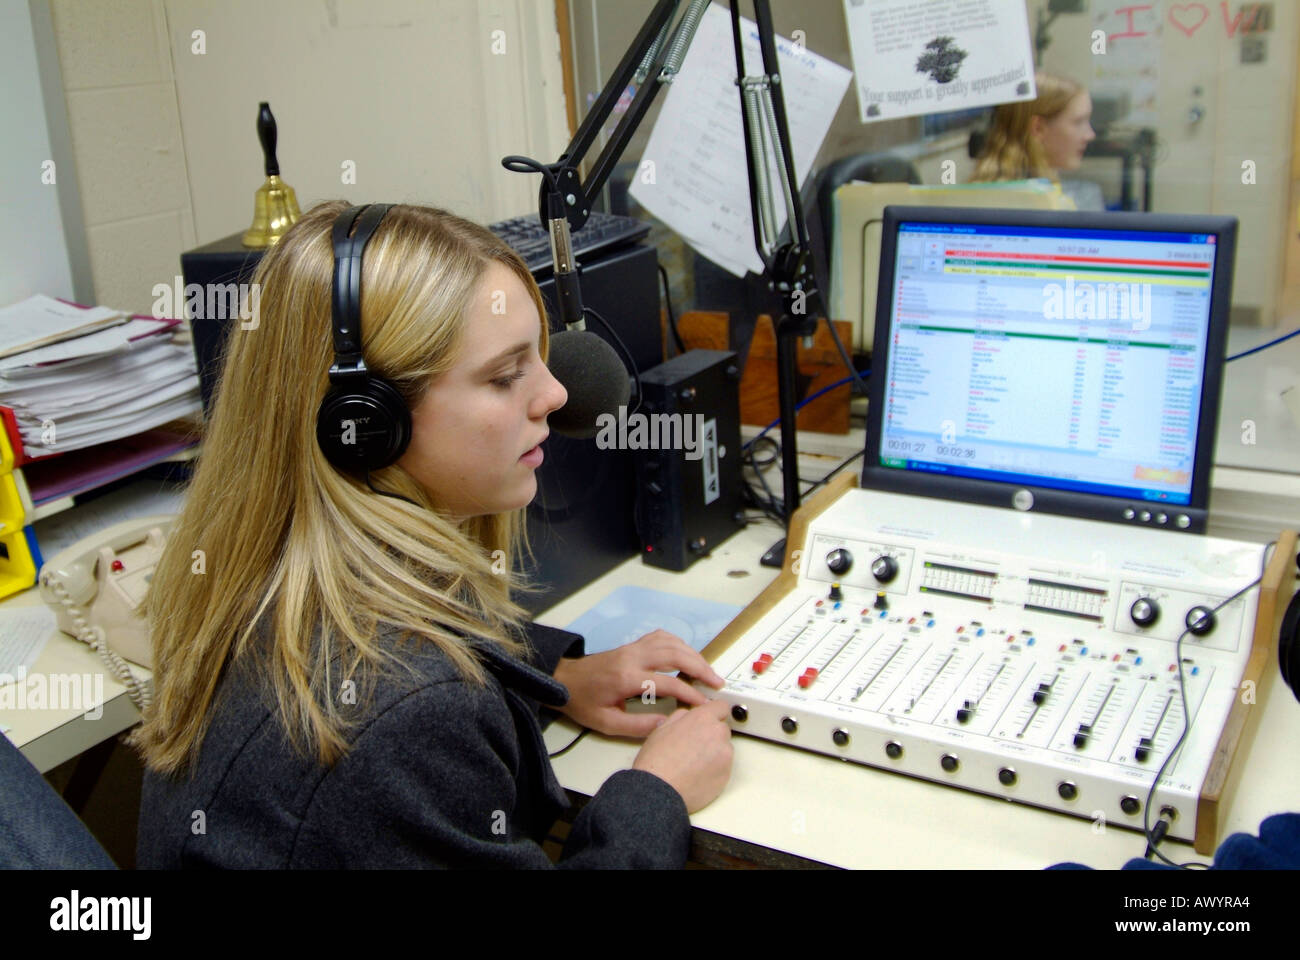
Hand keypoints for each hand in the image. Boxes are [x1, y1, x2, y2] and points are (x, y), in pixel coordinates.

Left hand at [552, 629, 724, 737]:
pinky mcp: (632, 645)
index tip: (704, 704)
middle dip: (700, 668)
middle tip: (717, 683)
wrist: (563, 680)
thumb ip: (637, 726)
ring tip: (707, 671)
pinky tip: (687, 656)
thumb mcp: (606, 723)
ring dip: (693, 654)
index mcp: (627, 678)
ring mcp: (633, 647)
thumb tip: (667, 724)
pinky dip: (679, 644)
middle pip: (675, 655)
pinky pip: (661, 637)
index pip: (667, 682)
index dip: (689, 693)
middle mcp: (632, 657)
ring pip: (671, 642)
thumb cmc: (582, 702)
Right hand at [632, 699, 733, 812]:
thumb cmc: (656, 762)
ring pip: (724, 748)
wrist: (659, 791)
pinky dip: (715, 769)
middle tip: (693, 746)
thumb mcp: (661, 729)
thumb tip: (688, 715)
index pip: (721, 706)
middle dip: (711, 734)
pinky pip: (724, 767)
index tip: (711, 718)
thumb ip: (680, 716)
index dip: (714, 712)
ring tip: (692, 764)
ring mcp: (725, 755)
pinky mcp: (727, 774)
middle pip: (722, 728)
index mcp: (702, 718)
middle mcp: (718, 734)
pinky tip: (697, 775)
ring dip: (714, 752)